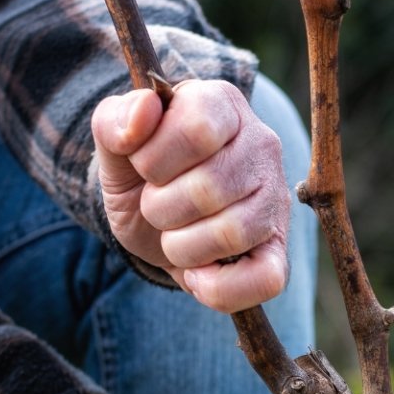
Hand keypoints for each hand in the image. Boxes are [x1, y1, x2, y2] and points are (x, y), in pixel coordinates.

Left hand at [92, 79, 289, 313]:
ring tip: (175, 236)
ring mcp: (275, 200)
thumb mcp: (114, 148)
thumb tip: (144, 109)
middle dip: (161, 208)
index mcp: (222, 104)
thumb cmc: (142, 175)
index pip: (198, 127)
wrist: (153, 218)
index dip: (156, 158)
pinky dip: (219, 288)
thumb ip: (113, 122)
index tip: (145, 166)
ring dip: (182, 247)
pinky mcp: (280, 250)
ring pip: (233, 233)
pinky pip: (265, 279)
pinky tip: (197, 275)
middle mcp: (262, 146)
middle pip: (209, 188)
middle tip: (158, 205)